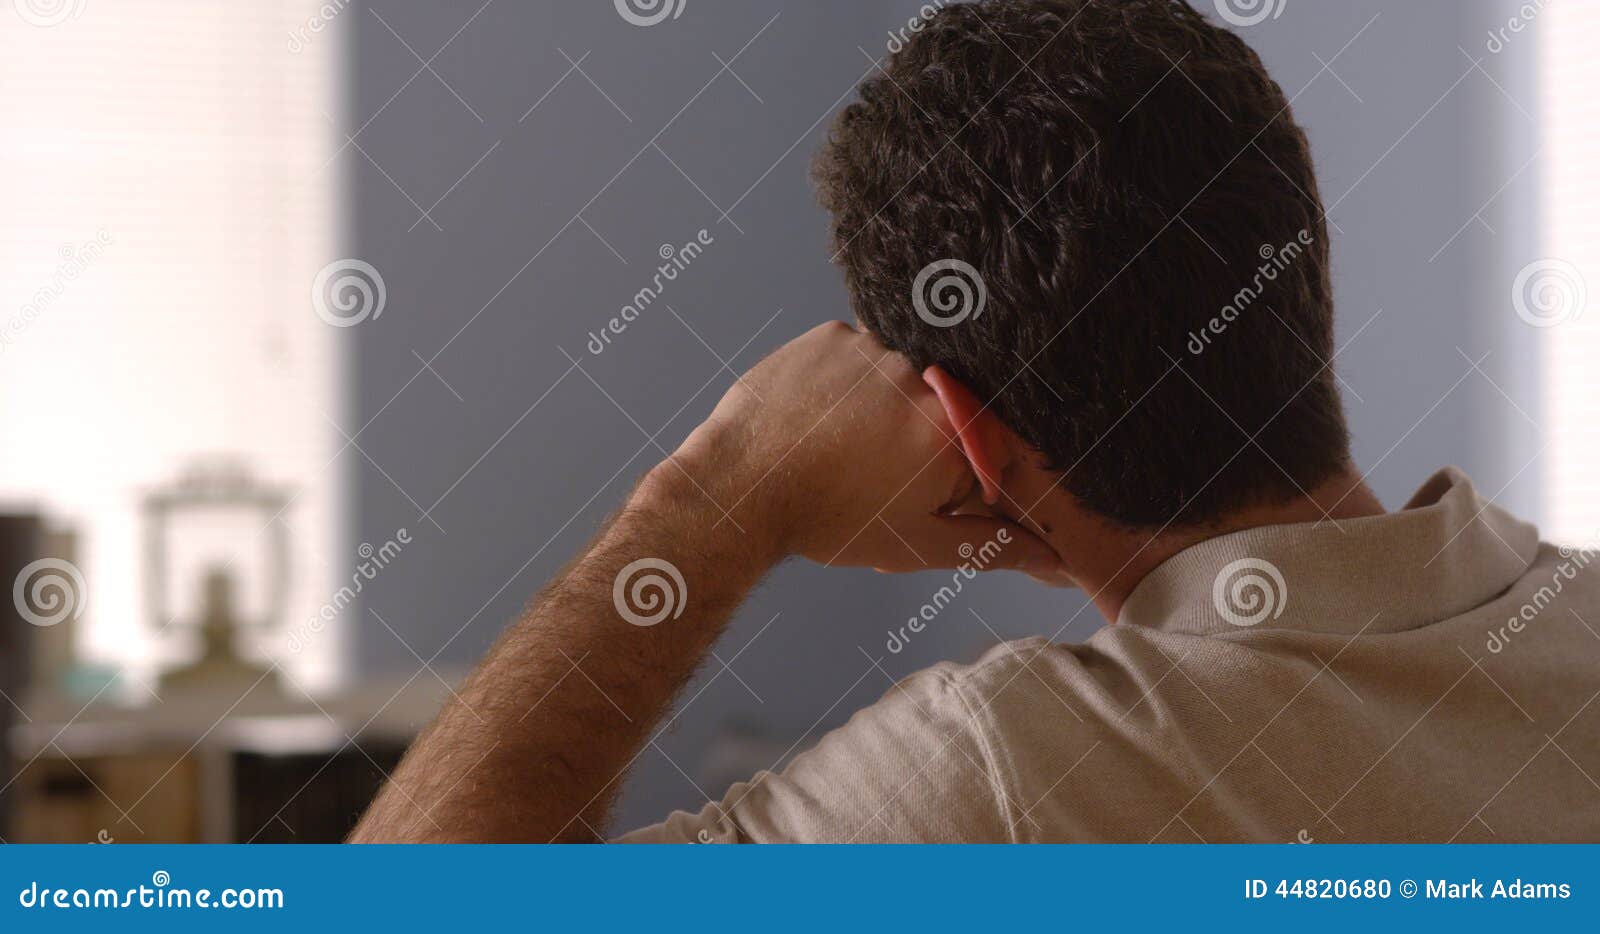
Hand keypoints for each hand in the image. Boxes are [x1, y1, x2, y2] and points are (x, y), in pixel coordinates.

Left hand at [666, 321, 1060, 572]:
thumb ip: (990, 545)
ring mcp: (875, 348)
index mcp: (952, 430)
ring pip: (900, 375)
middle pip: (945, 403)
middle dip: (919, 436)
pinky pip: (858, 353)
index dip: (960, 470)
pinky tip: (822, 415)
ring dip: (882, 405)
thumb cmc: (828, 521)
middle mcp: (923, 376)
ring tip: (842, 443)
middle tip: (874, 468)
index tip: (924, 484)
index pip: (986, 441)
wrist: (741, 489)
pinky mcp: (833, 334)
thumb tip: (1051, 558)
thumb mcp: (916, 544)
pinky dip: (847, 382)